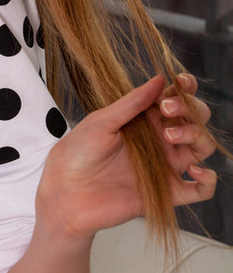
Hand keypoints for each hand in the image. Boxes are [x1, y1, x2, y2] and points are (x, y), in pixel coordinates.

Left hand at [35, 74, 216, 241]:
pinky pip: (199, 190)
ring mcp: (164, 166)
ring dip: (197, 136)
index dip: (185, 89)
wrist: (64, 194)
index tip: (180, 82)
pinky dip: (207, 180)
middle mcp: (158, 141)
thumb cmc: (76, 154)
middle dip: (191, 109)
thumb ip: (132, 103)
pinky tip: (194, 171)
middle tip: (168, 110)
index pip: (176, 99)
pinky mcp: (166, 193)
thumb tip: (159, 78)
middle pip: (195, 120)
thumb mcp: (101, 122)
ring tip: (170, 137)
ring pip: (202, 148)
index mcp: (144, 120)